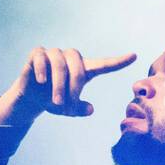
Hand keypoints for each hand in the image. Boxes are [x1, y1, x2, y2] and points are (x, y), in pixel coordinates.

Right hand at [0, 48, 136, 125]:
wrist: (30, 98)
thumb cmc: (54, 101)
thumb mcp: (67, 109)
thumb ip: (78, 109)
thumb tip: (90, 109)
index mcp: (83, 70)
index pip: (103, 64)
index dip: (118, 61)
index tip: (134, 56)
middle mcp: (70, 59)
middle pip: (78, 67)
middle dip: (72, 89)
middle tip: (65, 105)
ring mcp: (54, 54)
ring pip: (60, 64)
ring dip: (58, 85)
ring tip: (55, 102)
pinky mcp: (38, 54)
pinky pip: (42, 57)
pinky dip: (42, 70)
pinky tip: (41, 81)